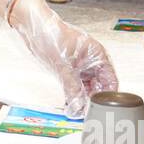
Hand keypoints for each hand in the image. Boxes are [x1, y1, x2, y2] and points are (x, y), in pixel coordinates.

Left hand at [0, 0, 118, 115]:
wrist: (32, 26)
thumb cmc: (51, 36)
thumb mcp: (64, 67)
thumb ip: (73, 89)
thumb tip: (78, 109)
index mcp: (99, 56)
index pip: (111, 82)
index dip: (108, 98)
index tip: (102, 113)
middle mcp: (92, 62)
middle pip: (99, 87)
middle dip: (93, 102)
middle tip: (86, 117)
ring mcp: (80, 66)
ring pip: (86, 88)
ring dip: (81, 100)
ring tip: (76, 114)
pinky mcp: (68, 69)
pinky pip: (74, 86)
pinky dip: (72, 95)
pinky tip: (69, 106)